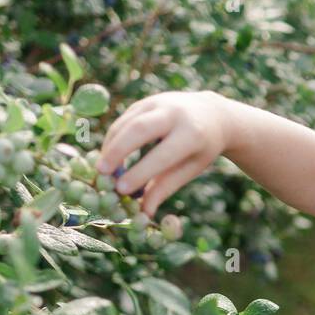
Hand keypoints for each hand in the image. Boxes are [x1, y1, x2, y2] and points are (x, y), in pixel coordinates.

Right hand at [96, 89, 230, 217]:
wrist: (212, 114)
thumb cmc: (201, 148)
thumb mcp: (191, 168)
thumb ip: (166, 187)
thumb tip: (144, 213)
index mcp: (192, 133)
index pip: (162, 154)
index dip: (140, 172)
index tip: (122, 190)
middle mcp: (174, 113)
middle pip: (139, 129)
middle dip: (117, 151)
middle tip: (102, 173)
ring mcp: (158, 103)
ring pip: (127, 122)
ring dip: (111, 145)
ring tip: (103, 169)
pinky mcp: (145, 101)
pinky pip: (124, 119)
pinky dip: (113, 138)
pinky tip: (108, 155)